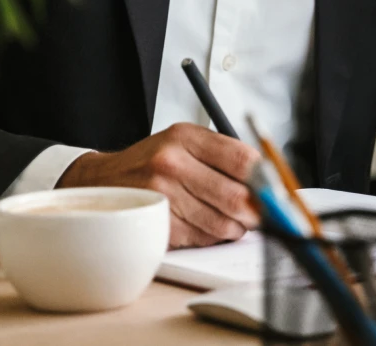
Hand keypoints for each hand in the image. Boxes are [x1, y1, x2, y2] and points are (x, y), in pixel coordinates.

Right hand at [57, 123, 259, 247]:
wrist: (101, 183)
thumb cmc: (150, 163)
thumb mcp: (182, 142)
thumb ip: (221, 155)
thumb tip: (267, 177)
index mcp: (184, 136)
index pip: (241, 157)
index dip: (265, 176)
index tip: (274, 185)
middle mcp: (171, 162)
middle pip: (236, 195)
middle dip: (255, 209)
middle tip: (260, 212)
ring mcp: (162, 195)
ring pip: (222, 222)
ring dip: (236, 227)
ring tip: (232, 220)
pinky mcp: (156, 224)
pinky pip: (202, 238)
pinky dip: (212, 237)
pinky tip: (205, 226)